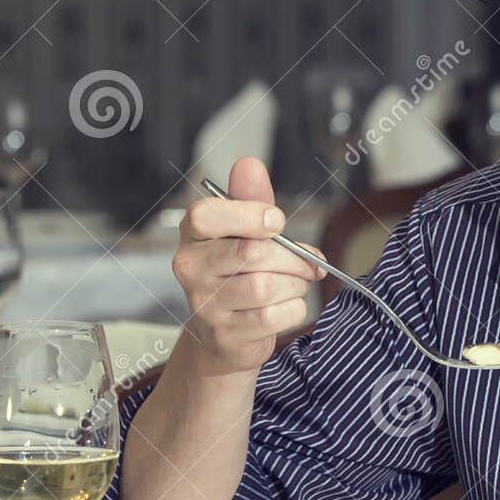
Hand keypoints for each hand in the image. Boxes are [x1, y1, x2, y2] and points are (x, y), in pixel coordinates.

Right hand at [172, 156, 325, 376]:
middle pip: (250, 253)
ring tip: (295, 283)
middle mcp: (191, 269)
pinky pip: (275, 317)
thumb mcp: (245, 231)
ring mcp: (204, 305)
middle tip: (308, 262)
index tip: (276, 221)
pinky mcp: (225, 335)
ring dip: (295, 284)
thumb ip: (251, 198)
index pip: (206, 216)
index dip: (248, 214)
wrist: (228, 334)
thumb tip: (249, 164)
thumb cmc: (240, 273)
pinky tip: (288, 305)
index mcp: (193, 236)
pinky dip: (295, 309)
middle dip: (292, 257)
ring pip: (266, 287)